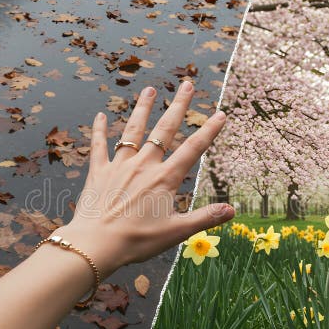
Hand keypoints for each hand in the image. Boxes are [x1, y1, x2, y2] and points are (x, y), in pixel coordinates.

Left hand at [57, 81, 234, 277]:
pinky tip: (100, 116)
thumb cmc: (137, 241)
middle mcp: (144, 165)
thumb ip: (205, 218)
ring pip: (133, 130)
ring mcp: (120, 166)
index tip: (221, 113)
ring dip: (142, 108)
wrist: (96, 244)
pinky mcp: (99, 172)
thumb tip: (232, 210)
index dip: (209, 131)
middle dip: (178, 106)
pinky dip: (99, 130)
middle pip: (164, 130)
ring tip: (148, 89)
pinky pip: (99, 146)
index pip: (193, 149)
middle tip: (187, 85)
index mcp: (165, 179)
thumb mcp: (176, 232)